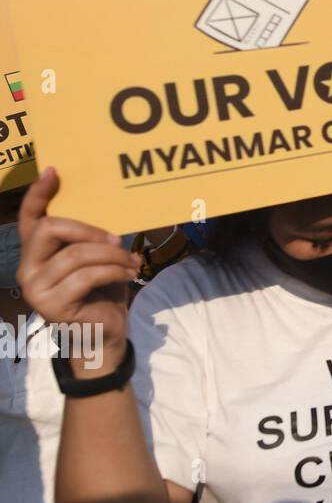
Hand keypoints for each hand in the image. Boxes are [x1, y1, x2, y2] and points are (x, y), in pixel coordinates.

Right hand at [16, 168, 137, 376]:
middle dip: (87, 228)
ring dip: (113, 256)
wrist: (105, 331)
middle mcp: (28, 267)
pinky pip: (87, 276)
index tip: (53, 171)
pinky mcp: (51, 305)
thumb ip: (91, 237)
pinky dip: (115, 271)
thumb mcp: (97, 258)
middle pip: (49, 229)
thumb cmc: (102, 290)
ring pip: (76, 255)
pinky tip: (131, 274)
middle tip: (116, 238)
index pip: (29, 217)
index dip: (38, 193)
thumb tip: (112, 205)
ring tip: (132, 262)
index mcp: (38, 251)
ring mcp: (35, 287)